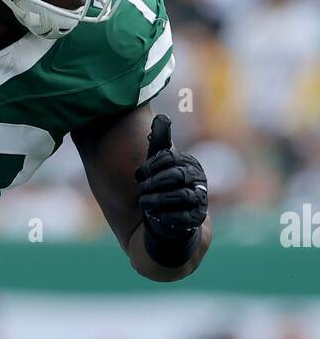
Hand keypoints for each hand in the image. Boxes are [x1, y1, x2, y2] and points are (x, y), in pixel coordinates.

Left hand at [135, 114, 207, 238]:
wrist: (170, 222)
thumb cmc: (163, 189)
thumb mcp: (158, 166)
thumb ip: (159, 144)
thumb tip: (161, 116)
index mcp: (189, 163)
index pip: (170, 158)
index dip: (151, 166)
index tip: (139, 175)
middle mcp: (198, 179)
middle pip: (176, 175)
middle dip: (154, 183)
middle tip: (141, 190)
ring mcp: (199, 199)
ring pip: (181, 196)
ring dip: (157, 200)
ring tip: (144, 203)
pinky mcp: (197, 219)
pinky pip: (183, 216)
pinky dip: (165, 216)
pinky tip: (154, 215)